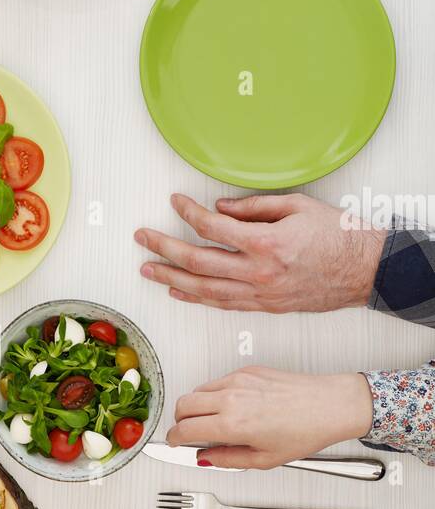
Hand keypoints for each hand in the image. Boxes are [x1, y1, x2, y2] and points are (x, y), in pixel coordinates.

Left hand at [136, 193, 385, 312]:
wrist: (365, 271)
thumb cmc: (338, 236)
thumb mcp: (297, 206)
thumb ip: (253, 207)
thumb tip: (218, 208)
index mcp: (265, 243)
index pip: (212, 227)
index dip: (188, 213)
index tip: (174, 201)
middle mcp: (258, 272)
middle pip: (197, 262)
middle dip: (164, 248)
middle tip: (142, 238)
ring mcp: (260, 294)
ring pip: (204, 289)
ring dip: (170, 278)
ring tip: (147, 269)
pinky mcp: (265, 306)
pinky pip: (221, 303)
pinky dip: (196, 298)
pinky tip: (178, 291)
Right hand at [168, 365, 373, 468]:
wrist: (331, 405)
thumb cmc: (306, 430)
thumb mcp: (265, 459)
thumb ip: (227, 459)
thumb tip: (207, 458)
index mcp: (233, 423)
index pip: (184, 428)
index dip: (175, 439)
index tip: (176, 443)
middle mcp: (231, 398)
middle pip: (182, 404)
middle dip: (180, 421)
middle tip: (189, 432)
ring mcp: (238, 380)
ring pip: (198, 390)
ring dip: (196, 406)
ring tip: (212, 420)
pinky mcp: (247, 370)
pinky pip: (217, 381)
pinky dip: (215, 394)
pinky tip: (231, 407)